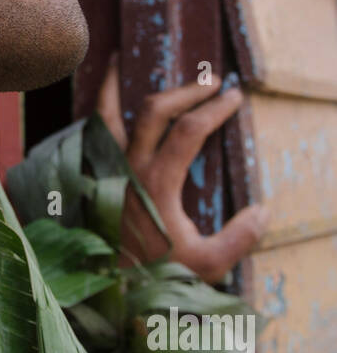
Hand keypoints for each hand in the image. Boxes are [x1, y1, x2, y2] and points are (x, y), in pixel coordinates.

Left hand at [96, 54, 268, 282]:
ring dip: (114, 86)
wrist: (104, 291)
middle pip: (155, 109)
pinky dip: (91, 116)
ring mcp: (105, 170)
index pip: (189, 129)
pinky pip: (88, 137)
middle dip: (186, 90)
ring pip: (107, 115)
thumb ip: (239, 238)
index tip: (234, 98)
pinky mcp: (90, 179)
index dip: (214, 108)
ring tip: (118, 61)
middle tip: (210, 82)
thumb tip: (263, 211)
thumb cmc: (156, 277)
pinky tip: (96, 107)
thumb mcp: (207, 264)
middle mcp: (127, 167)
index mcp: (157, 182)